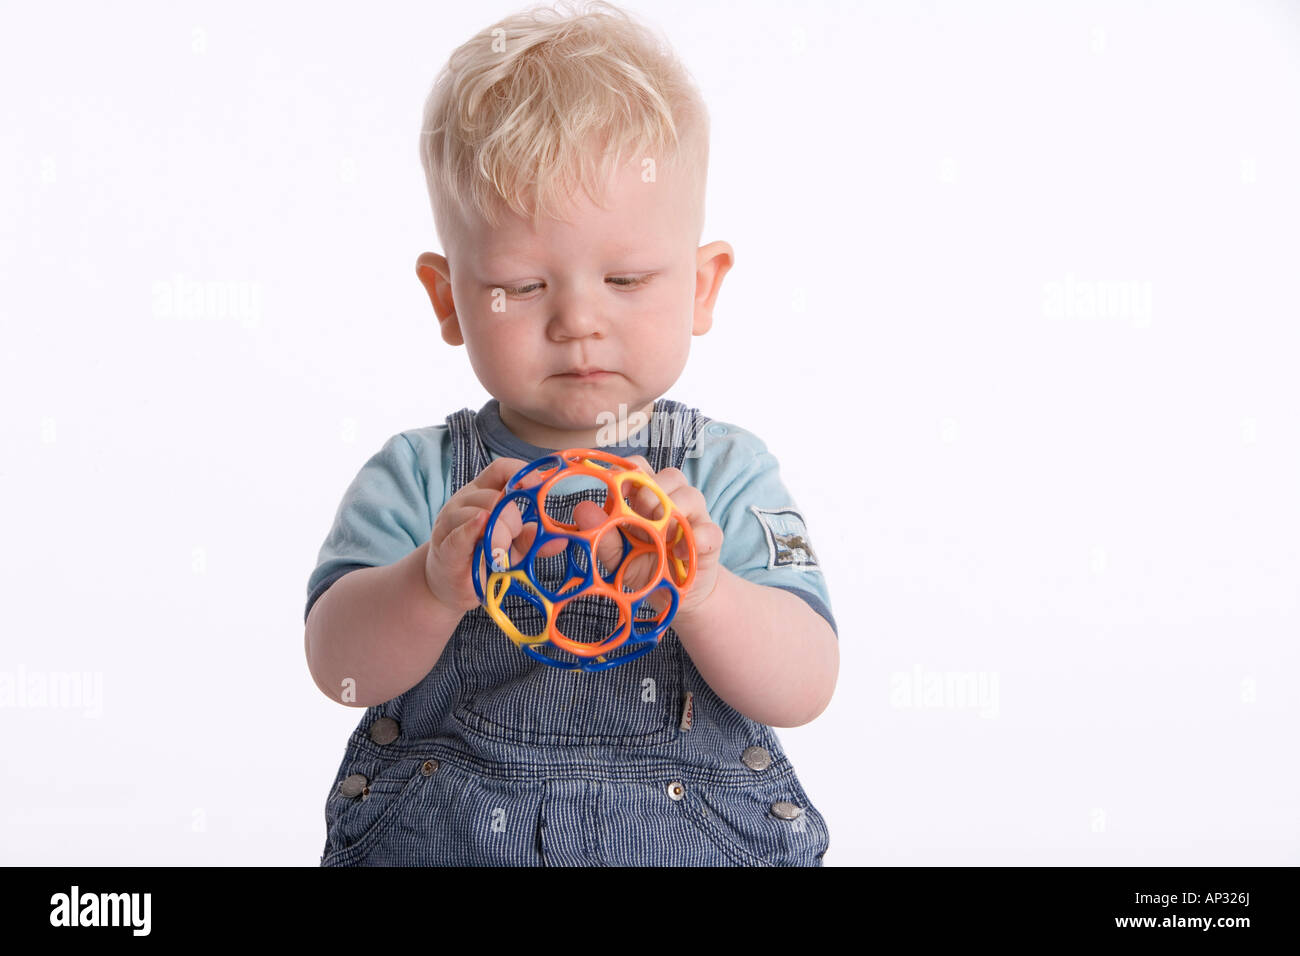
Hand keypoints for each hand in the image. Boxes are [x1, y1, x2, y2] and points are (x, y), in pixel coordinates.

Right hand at [424, 457, 568, 613]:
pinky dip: (471, 530)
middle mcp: (464, 502)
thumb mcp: (514, 548)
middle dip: (512, 516)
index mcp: (483, 494)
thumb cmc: (482, 560)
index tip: (537, 485)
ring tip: (501, 551)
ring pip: (477, 512)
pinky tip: (481, 528)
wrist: (448, 587)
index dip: (520, 472)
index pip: (500, 469)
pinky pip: (458, 534)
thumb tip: (562, 539)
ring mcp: (450, 523)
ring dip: (497, 531)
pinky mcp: (443, 547)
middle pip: (493, 495)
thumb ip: (533, 540)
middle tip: (515, 538)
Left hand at [570, 455, 722, 621]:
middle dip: (653, 491)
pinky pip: (710, 530)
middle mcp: (671, 500)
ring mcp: (693, 517)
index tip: (619, 489)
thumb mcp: (616, 555)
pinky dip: (696, 538)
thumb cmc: (641, 566)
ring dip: (675, 510)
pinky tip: (680, 552)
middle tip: (641, 513)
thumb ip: (601, 533)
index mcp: (645, 497)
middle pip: (670, 475)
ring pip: (692, 495)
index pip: (640, 468)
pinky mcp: (709, 539)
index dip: (630, 472)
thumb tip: (582, 509)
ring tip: (662, 533)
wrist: (672, 596)